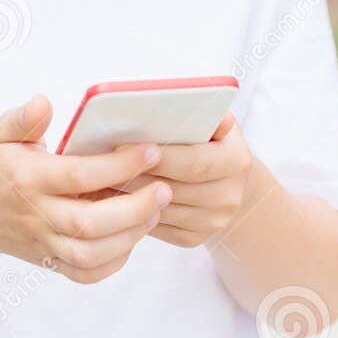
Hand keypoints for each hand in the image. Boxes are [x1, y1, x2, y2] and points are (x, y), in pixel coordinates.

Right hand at [0, 94, 173, 283]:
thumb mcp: (3, 135)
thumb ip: (23, 118)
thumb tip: (43, 101)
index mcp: (28, 178)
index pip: (78, 175)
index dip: (118, 165)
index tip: (152, 151)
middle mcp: (37, 215)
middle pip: (88, 223)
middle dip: (134, 209)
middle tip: (165, 190)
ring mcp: (43, 243)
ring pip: (89, 254)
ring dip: (128, 237)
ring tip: (155, 212)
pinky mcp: (50, 263)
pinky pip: (84, 274)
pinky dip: (112, 263)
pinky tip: (132, 238)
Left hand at [102, 112, 253, 248]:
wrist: (232, 183)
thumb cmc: (213, 143)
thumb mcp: (217, 122)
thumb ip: (204, 112)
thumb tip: (177, 99)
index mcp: (236, 161)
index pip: (194, 162)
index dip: (158, 157)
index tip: (124, 145)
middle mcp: (229, 196)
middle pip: (174, 189)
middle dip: (135, 177)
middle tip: (102, 166)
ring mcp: (213, 221)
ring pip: (161, 211)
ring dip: (129, 198)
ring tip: (100, 182)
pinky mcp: (195, 238)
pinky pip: (159, 228)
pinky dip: (134, 214)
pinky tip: (113, 201)